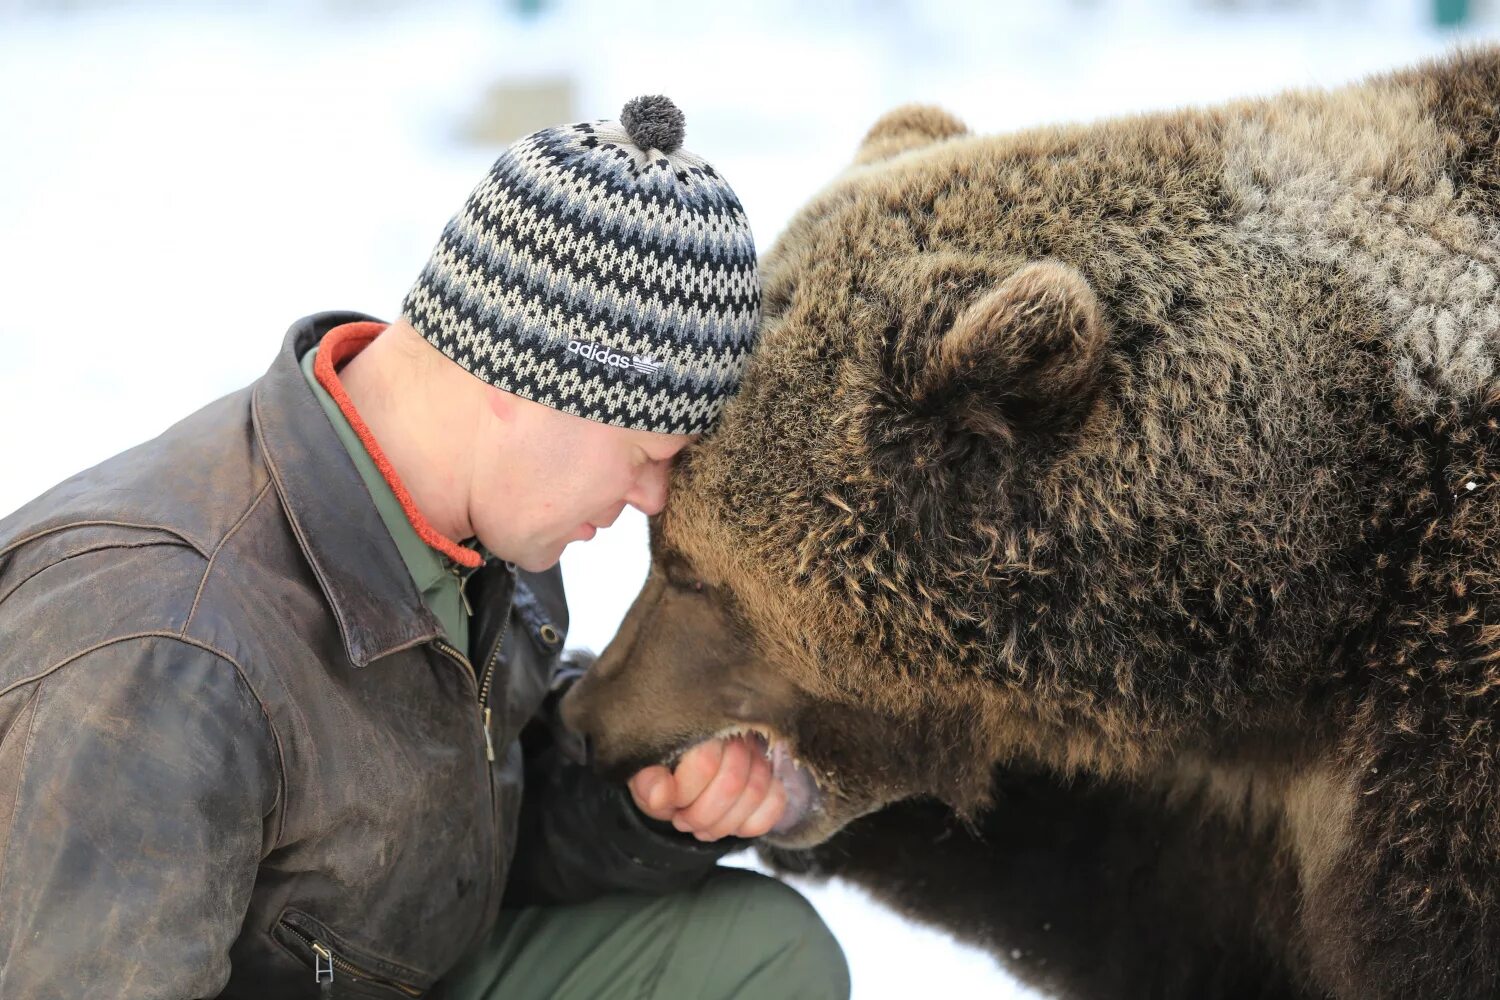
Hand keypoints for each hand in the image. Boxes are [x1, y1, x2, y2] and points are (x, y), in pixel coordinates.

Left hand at [627, 736, 786, 840]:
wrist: (683, 781)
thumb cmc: (666, 775)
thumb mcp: (646, 778)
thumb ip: (648, 783)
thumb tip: (659, 796)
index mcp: (700, 728)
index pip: (705, 762)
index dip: (685, 794)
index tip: (671, 805)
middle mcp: (736, 736)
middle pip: (732, 782)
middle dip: (703, 815)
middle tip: (684, 821)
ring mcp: (759, 758)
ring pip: (755, 794)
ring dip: (724, 824)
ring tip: (702, 827)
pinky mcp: (775, 780)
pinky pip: (776, 803)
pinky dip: (752, 824)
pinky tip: (731, 826)